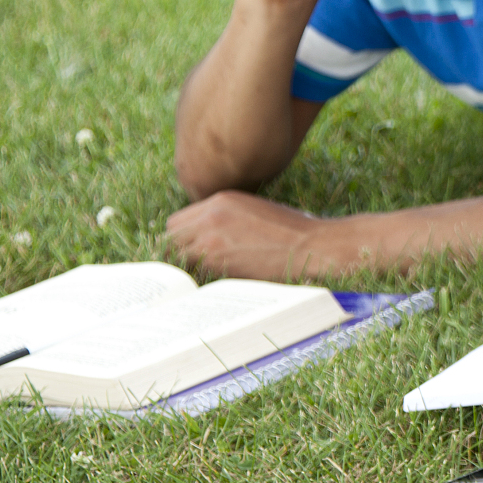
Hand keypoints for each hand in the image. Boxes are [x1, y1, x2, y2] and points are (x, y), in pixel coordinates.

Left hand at [166, 190, 357, 278]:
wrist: (311, 245)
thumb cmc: (292, 230)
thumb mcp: (253, 209)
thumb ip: (224, 217)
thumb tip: (204, 235)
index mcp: (219, 202)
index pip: (178, 221)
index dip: (183, 236)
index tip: (191, 247)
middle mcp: (210, 218)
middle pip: (171, 238)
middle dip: (180, 251)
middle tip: (193, 263)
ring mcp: (211, 241)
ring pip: (179, 257)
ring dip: (190, 267)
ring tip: (206, 273)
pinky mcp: (219, 264)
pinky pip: (196, 273)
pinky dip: (203, 278)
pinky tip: (218, 280)